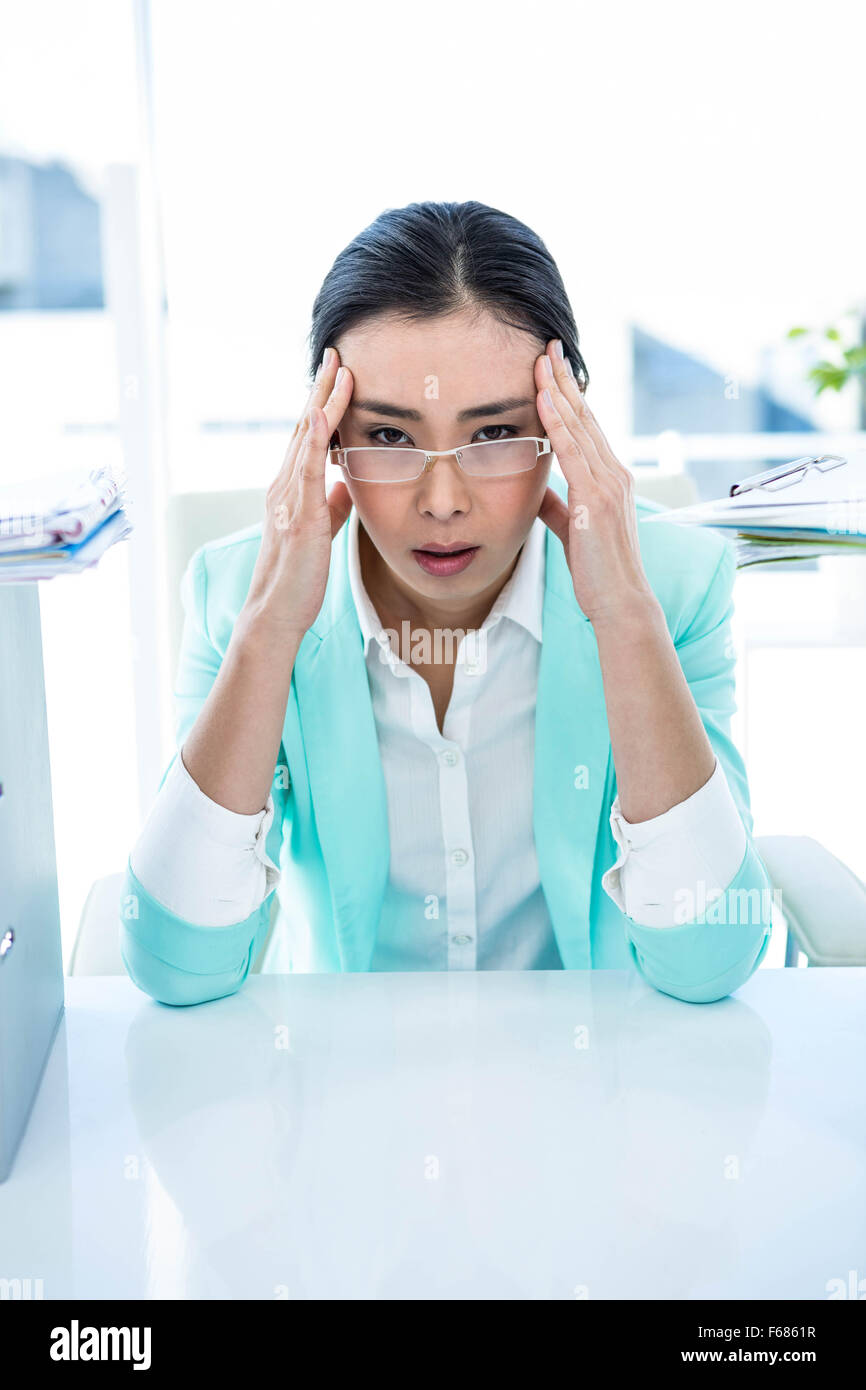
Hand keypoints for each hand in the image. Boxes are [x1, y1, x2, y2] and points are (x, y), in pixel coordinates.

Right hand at [244, 346, 353, 636]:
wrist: (277, 613)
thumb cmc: (299, 578)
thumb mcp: (321, 530)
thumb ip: (331, 504)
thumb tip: (346, 482)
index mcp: (290, 489)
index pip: (308, 436)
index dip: (322, 403)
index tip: (338, 372)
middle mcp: (283, 487)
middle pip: (304, 427)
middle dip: (321, 388)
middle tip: (337, 352)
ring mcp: (288, 500)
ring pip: (306, 440)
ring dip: (322, 401)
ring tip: (337, 368)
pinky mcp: (298, 518)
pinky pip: (306, 471)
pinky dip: (315, 440)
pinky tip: (321, 413)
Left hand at [535, 339, 656, 626]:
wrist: (620, 601)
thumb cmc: (597, 571)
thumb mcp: (572, 529)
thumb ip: (557, 504)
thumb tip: (539, 489)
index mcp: (611, 479)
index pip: (587, 427)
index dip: (570, 396)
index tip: (553, 368)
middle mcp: (615, 473)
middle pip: (586, 416)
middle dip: (566, 379)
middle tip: (548, 346)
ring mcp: (609, 483)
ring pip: (580, 425)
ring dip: (559, 389)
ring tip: (542, 359)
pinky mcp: (597, 498)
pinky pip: (573, 450)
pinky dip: (558, 421)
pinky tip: (544, 398)